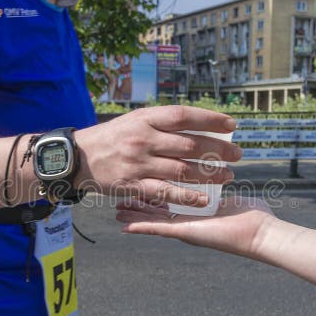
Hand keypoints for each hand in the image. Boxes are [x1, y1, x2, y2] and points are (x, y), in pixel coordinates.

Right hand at [75, 106, 241, 206]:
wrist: (78, 157)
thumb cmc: (112, 137)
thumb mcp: (135, 120)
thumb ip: (162, 122)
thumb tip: (197, 122)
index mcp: (145, 118)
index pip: (184, 116)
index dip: (210, 120)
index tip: (231, 126)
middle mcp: (143, 139)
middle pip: (188, 144)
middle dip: (218, 150)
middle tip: (237, 155)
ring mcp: (138, 163)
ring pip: (181, 170)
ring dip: (208, 174)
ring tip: (227, 176)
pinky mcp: (132, 185)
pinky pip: (164, 192)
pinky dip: (186, 196)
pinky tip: (203, 199)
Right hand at [116, 195, 274, 258]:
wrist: (261, 232)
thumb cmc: (252, 214)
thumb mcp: (229, 195)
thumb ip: (219, 185)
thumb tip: (219, 172)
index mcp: (196, 214)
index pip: (169, 204)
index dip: (153, 198)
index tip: (140, 189)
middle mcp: (187, 224)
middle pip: (156, 214)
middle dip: (138, 207)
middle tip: (119, 201)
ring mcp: (185, 230)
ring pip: (153, 222)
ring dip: (135, 216)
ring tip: (116, 210)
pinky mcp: (186, 232)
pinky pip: (159, 229)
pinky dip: (141, 227)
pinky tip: (124, 226)